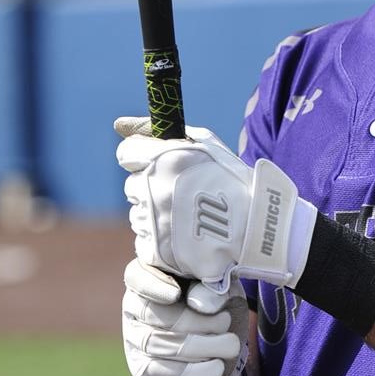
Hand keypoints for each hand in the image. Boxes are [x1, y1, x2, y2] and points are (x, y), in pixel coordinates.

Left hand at [116, 123, 316, 290]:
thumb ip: (156, 131)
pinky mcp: (156, 251)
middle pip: (132, 185)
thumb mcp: (202, 143)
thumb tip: (118, 124)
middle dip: (152, 187)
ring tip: (190, 215)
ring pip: (138, 214)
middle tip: (184, 193)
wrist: (256, 227)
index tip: (161, 165)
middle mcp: (155, 189)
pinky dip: (160, 239)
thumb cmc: (231, 179)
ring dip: (157, 213)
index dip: (143, 159)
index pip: (127, 155)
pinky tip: (185, 234)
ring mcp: (154, 221)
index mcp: (165, 158)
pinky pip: (143, 241)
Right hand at [122, 257, 248, 375]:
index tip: (176, 294)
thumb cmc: (215, 299)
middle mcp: (134, 305)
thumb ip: (211, 288)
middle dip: (195, 322)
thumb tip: (200, 304)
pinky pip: (160, 372)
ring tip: (230, 345)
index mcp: (149, 274)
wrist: (218, 336)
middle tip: (225, 322)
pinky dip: (192, 372)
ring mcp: (134, 337)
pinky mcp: (142, 367)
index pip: (138, 278)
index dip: (154, 287)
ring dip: (200, 348)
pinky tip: (216, 367)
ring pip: (158, 345)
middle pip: (154, 315)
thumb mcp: (220, 286)